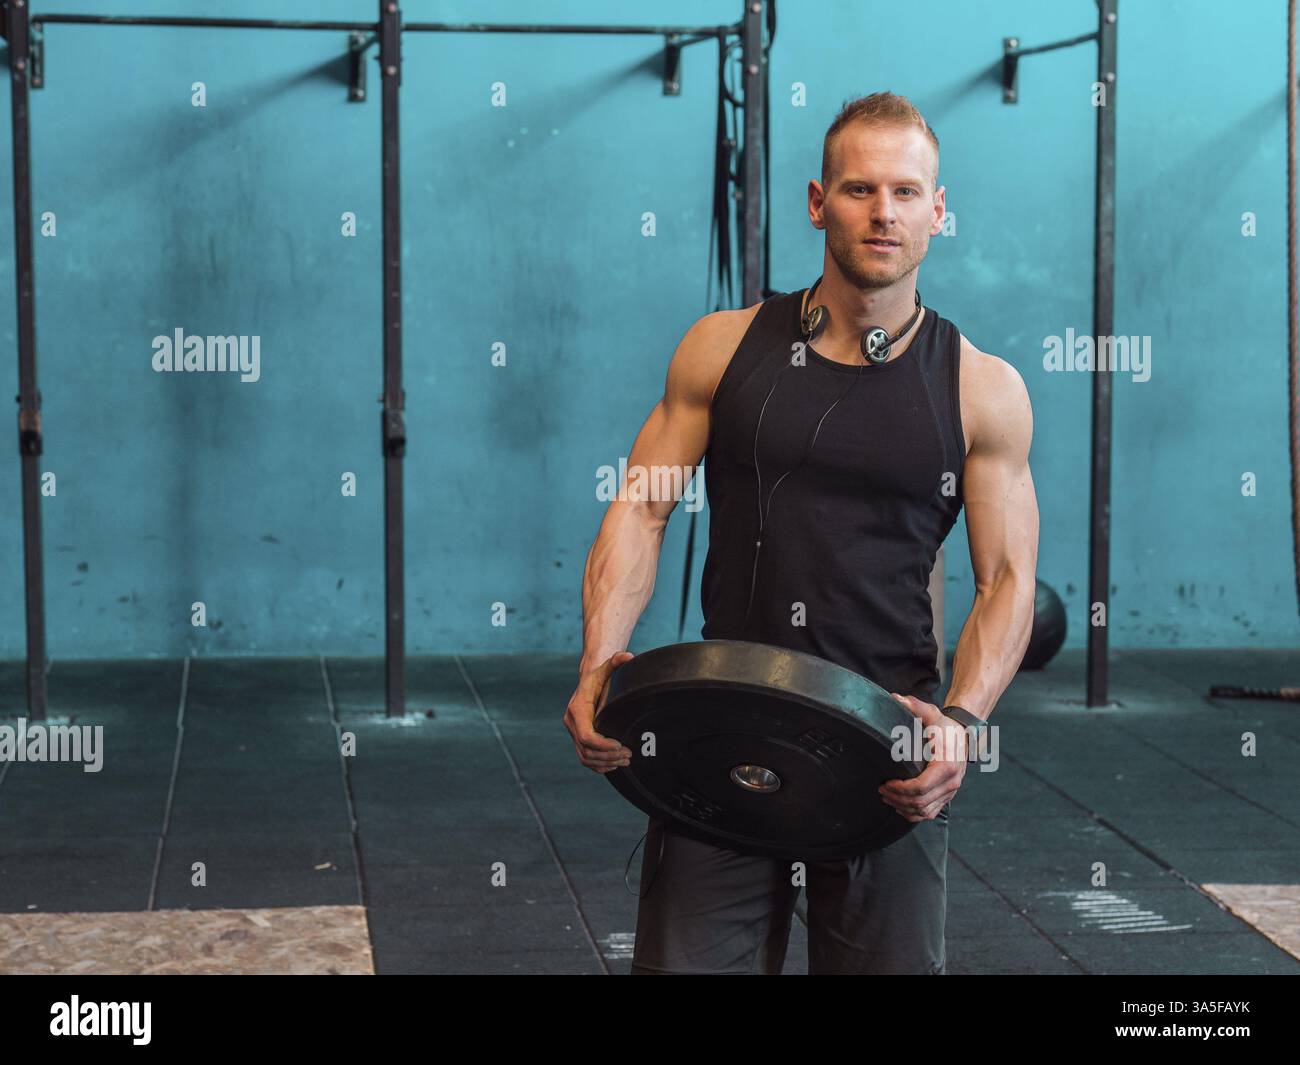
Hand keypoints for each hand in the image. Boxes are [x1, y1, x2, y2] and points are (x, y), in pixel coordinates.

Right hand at [563, 651, 634, 773]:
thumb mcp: (608, 668)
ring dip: (605, 763)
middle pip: (586, 749)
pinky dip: (598, 765)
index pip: (587, 735)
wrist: (589, 681)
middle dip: (608, 756)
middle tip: (629, 755)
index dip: (603, 745)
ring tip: (626, 761)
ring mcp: (573, 732)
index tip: (621, 745)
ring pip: (585, 756)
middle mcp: (572, 722)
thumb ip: (617, 661)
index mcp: (577, 709)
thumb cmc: (600, 676)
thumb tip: (628, 656)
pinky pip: (584, 758)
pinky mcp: (578, 738)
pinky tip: (614, 766)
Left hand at [878, 693, 967, 821]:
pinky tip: (900, 807)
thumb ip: (915, 706)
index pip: (920, 787)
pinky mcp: (949, 795)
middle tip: (881, 790)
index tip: (886, 783)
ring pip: (925, 811)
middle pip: (920, 802)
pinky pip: (931, 812)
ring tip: (887, 798)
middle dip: (897, 799)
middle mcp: (952, 782)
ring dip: (903, 808)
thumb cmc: (945, 725)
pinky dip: (915, 814)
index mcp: (946, 766)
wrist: (964, 734)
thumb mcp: (932, 714)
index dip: (900, 789)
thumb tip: (896, 698)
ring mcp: (951, 791)